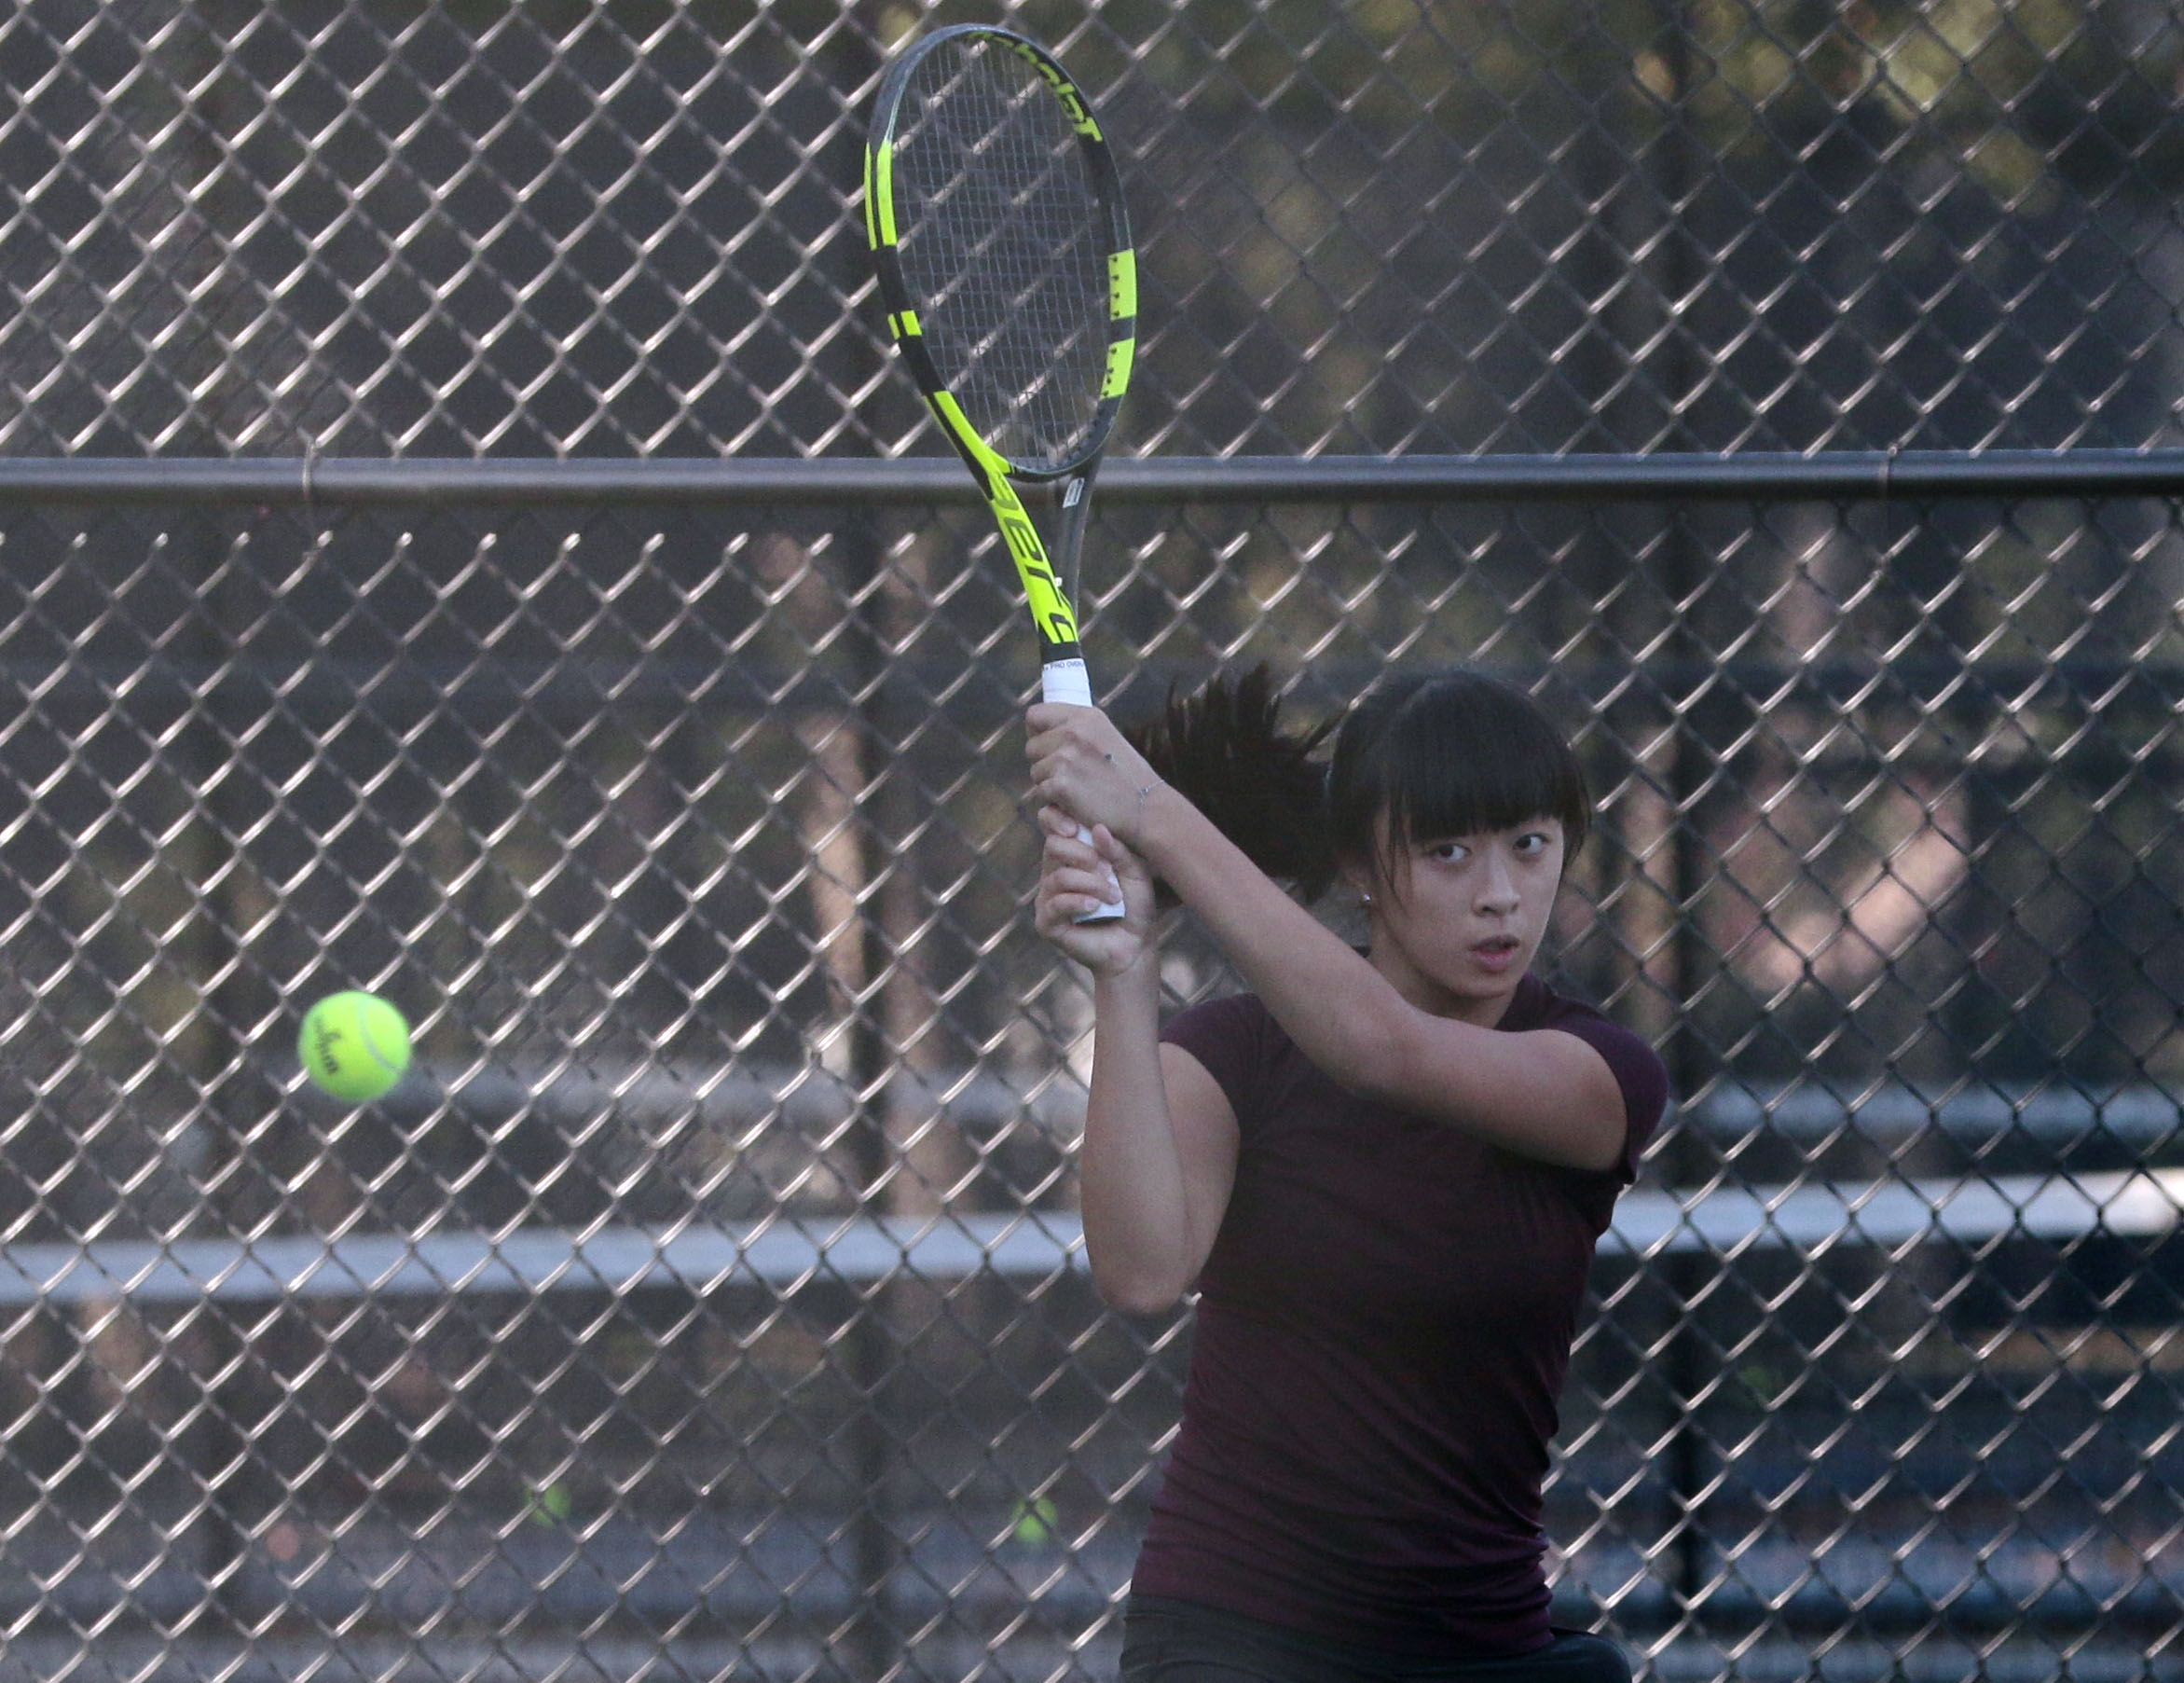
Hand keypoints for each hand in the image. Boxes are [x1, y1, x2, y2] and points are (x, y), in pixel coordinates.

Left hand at [1025, 703, 1163, 845]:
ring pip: (1035, 772)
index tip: (1046, 746)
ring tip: (1078, 789)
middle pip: (1032, 746)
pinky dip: (1055, 802)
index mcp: (1086, 717)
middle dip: (1044, 763)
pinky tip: (1076, 803)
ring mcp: (1066, 758)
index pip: (1036, 715)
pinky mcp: (1061, 784)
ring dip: (1049, 784)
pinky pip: (1041, 793)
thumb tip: (1043, 734)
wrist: (1147, 809)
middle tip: (1070, 775)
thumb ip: (1078, 731)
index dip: (1036, 732)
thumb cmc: (1128, 779)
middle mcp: (1074, 731)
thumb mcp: (1108, 738)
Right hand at [1034, 807, 1154, 974]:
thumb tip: (1098, 829)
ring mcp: (1047, 898)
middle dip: (1083, 855)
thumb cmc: (1134, 905)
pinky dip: (1079, 902)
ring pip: (1059, 876)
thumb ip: (1118, 851)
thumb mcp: (1135, 872)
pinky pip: (1056, 903)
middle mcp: (1054, 872)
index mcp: (1071, 855)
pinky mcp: (1046, 923)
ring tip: (1113, 897)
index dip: (1059, 818)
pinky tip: (1095, 906)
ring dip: (1091, 884)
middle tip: (1106, 871)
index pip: (1052, 825)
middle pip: (1053, 846)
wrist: (1135, 945)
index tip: (1079, 827)